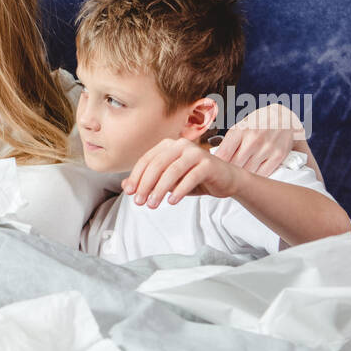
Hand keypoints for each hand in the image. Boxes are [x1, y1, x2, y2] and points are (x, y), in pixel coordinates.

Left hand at [123, 138, 240, 207]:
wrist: (225, 180)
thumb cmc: (195, 179)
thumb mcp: (168, 182)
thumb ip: (148, 181)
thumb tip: (125, 185)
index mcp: (169, 145)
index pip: (146, 160)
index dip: (136, 176)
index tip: (129, 192)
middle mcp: (181, 145)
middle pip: (157, 165)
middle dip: (145, 184)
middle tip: (139, 202)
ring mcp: (196, 153)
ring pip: (172, 171)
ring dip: (160, 189)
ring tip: (152, 204)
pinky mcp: (209, 163)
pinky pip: (190, 177)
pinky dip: (179, 190)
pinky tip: (171, 201)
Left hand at [215, 102, 305, 175]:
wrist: (284, 118)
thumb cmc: (257, 124)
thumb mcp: (240, 127)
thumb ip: (228, 143)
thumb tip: (213, 161)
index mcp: (240, 131)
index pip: (222, 155)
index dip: (216, 167)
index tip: (213, 172)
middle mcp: (253, 139)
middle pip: (234, 166)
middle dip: (227, 173)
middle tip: (224, 178)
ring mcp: (266, 148)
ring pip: (248, 173)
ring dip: (241, 178)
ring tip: (236, 180)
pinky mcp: (278, 156)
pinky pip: (262, 175)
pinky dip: (256, 179)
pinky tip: (251, 179)